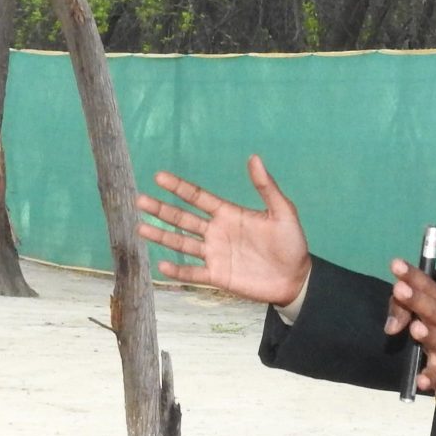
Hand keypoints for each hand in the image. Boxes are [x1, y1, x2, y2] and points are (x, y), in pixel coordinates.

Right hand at [136, 155, 310, 305]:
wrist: (296, 277)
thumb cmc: (291, 243)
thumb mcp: (283, 212)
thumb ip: (266, 187)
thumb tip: (254, 158)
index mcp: (229, 214)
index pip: (198, 197)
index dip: (179, 187)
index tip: (159, 177)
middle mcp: (216, 232)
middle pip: (183, 218)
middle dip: (161, 209)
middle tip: (140, 200)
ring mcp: (214, 254)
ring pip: (182, 243)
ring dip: (161, 236)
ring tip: (140, 228)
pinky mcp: (217, 275)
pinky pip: (193, 272)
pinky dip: (177, 270)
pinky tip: (161, 265)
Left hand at [389, 259, 435, 400]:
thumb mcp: (427, 319)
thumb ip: (403, 312)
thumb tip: (390, 327)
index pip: (428, 288)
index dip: (413, 276)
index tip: (396, 264)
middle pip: (435, 311)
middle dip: (417, 300)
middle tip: (399, 289)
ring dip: (428, 334)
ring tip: (415, 329)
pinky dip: (430, 378)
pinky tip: (421, 380)